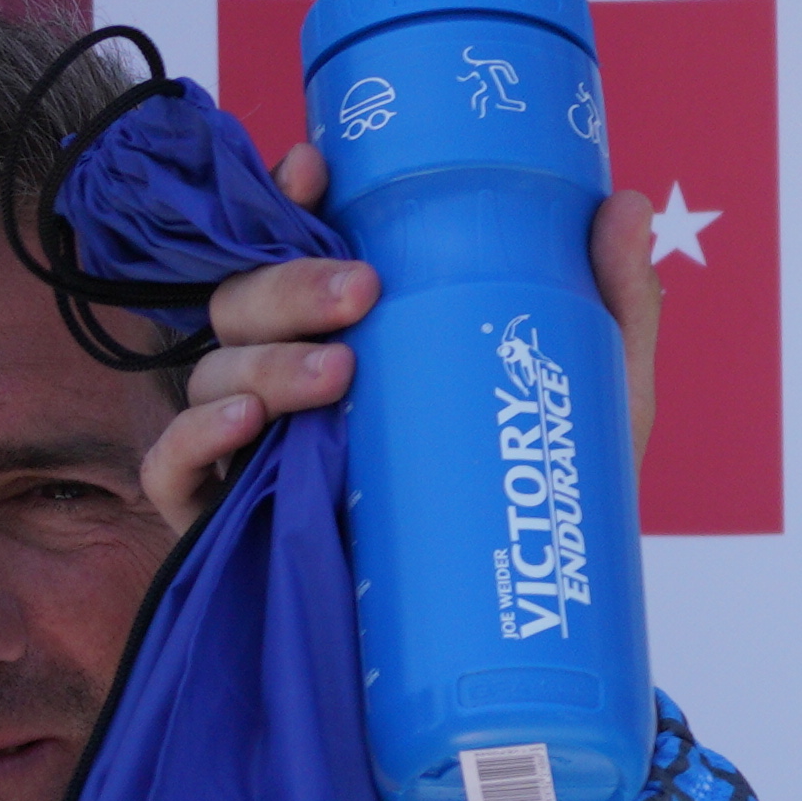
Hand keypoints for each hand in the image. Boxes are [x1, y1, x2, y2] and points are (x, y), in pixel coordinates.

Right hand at [132, 141, 673, 531]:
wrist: (508, 629)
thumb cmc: (536, 499)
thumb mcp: (593, 401)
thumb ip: (611, 307)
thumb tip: (628, 203)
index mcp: (356, 330)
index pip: (294, 243)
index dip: (287, 197)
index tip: (317, 171)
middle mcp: (291, 374)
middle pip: (246, 298)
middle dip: (292, 281)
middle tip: (362, 291)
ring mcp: (253, 445)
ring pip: (213, 372)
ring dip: (264, 360)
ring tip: (338, 375)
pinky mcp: (227, 520)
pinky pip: (172, 469)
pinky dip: (193, 439)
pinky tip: (249, 425)